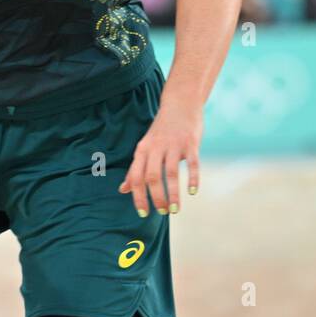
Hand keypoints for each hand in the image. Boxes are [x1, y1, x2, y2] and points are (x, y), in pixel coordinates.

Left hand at [119, 101, 202, 216]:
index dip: (138, 197)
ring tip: (175, 210)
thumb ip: (136, 169)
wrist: (181, 102)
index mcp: (143, 150)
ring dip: (173, 194)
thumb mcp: (145, 147)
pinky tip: (192, 192)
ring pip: (171, 173)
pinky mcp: (191, 143)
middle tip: (162, 212)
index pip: (136, 177)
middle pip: (152, 177)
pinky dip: (192, 179)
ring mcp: (174, 145)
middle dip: (156, 198)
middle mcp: (156, 147)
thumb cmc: (162, 129)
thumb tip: (123, 190)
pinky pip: (192, 164)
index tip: (143, 213)